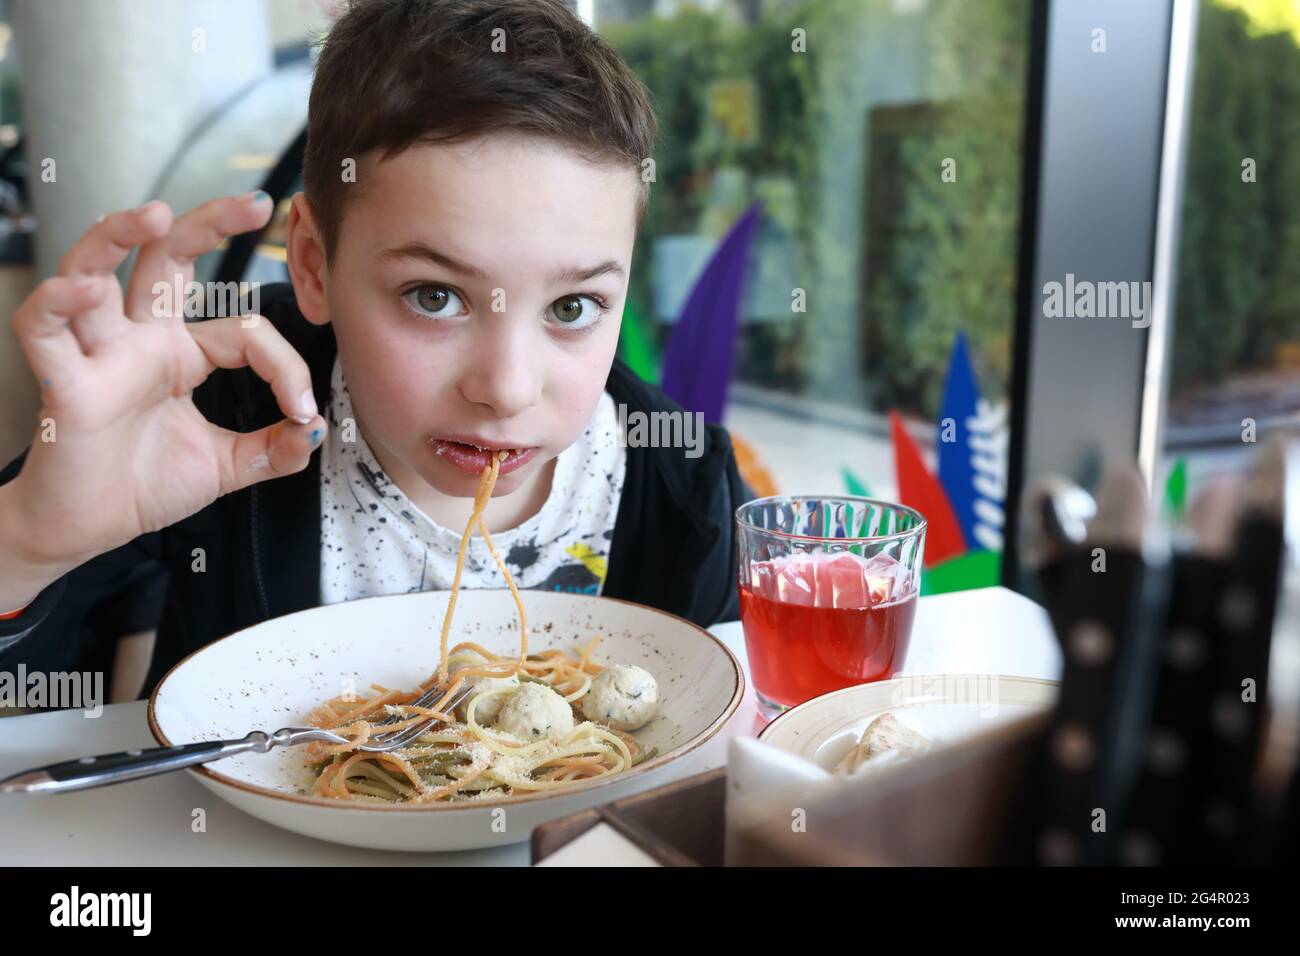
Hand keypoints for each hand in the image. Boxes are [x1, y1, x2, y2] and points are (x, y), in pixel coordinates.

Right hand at [3, 193, 326, 583]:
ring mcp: (99, 356)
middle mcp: (140, 341)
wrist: (84, 530)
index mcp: (182, 354)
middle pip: (166, 259)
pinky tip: (81, 288)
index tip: (305, 410)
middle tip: (255, 203)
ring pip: (93, 271)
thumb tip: (314, 430)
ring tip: (153, 214)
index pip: (245, 332)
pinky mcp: (62, 383)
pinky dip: (56, 303)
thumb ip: (274, 449)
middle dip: (206, 223)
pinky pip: (44, 329)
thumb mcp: (227, 466)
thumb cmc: (142, 487)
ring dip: (116, 235)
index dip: (284, 366)